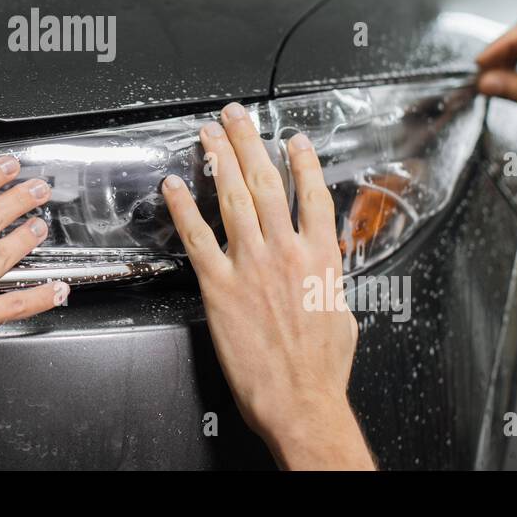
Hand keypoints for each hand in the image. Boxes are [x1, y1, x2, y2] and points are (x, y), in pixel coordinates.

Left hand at [161, 103, 373, 469]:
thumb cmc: (322, 366)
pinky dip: (184, 208)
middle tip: (235, 117)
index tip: (293, 139)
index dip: (302, 162)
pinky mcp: (220, 286)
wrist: (302, 399)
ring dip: (219, 160)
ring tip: (207, 134)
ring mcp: (251, 265)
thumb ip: (327, 279)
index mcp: (321, 256)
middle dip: (249, 143)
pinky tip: (175, 185)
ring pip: (234, 198)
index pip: (312, 195)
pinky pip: (198, 237)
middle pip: (267, 183)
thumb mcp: (341, 311)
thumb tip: (322, 267)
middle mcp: (286, 251)